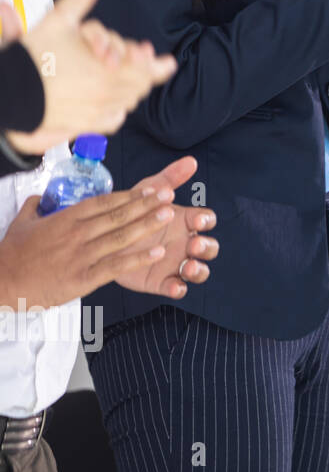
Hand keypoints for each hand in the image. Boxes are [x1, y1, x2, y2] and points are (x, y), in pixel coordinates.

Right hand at [0, 158, 213, 308]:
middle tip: (168, 194)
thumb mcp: (21, 223)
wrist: (1, 283)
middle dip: (145, 204)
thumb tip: (40, 197)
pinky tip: (156, 252)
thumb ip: (34, 207)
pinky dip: (138, 259)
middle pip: (117, 215)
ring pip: (120, 237)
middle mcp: (77, 234)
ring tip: (168, 214)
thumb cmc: (11, 255)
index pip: (103, 202)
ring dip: (146, 225)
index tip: (149, 189)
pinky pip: (116, 266)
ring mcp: (82, 255)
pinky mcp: (83, 278)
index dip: (129, 195)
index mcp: (65, 219)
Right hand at [2, 0, 176, 155]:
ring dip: (129, 89)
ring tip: (117, 75)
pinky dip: (116, 107)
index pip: (148, 70)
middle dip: (140, 71)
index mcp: (110, 72)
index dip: (155, 64)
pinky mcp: (86, 127)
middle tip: (135, 60)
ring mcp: (98, 114)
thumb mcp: (58, 20)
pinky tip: (107, 96)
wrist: (7, 92)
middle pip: (140, 85)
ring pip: (129, 101)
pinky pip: (114, 118)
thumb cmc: (32, 57)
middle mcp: (108, 96)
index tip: (159, 58)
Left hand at [112, 156, 217, 300]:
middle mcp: (184, 243)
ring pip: (198, 271)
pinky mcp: (160, 281)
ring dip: (199, 270)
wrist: (99, 238)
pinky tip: (174, 285)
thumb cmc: (129, 213)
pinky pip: (176, 288)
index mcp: (184, 222)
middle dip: (206, 247)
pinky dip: (178, 288)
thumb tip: (190, 161)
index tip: (197, 219)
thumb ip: (169, 178)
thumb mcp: (147, 193)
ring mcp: (174, 263)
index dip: (205, 220)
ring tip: (189, 266)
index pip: (206, 220)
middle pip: (209, 248)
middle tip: (194, 244)